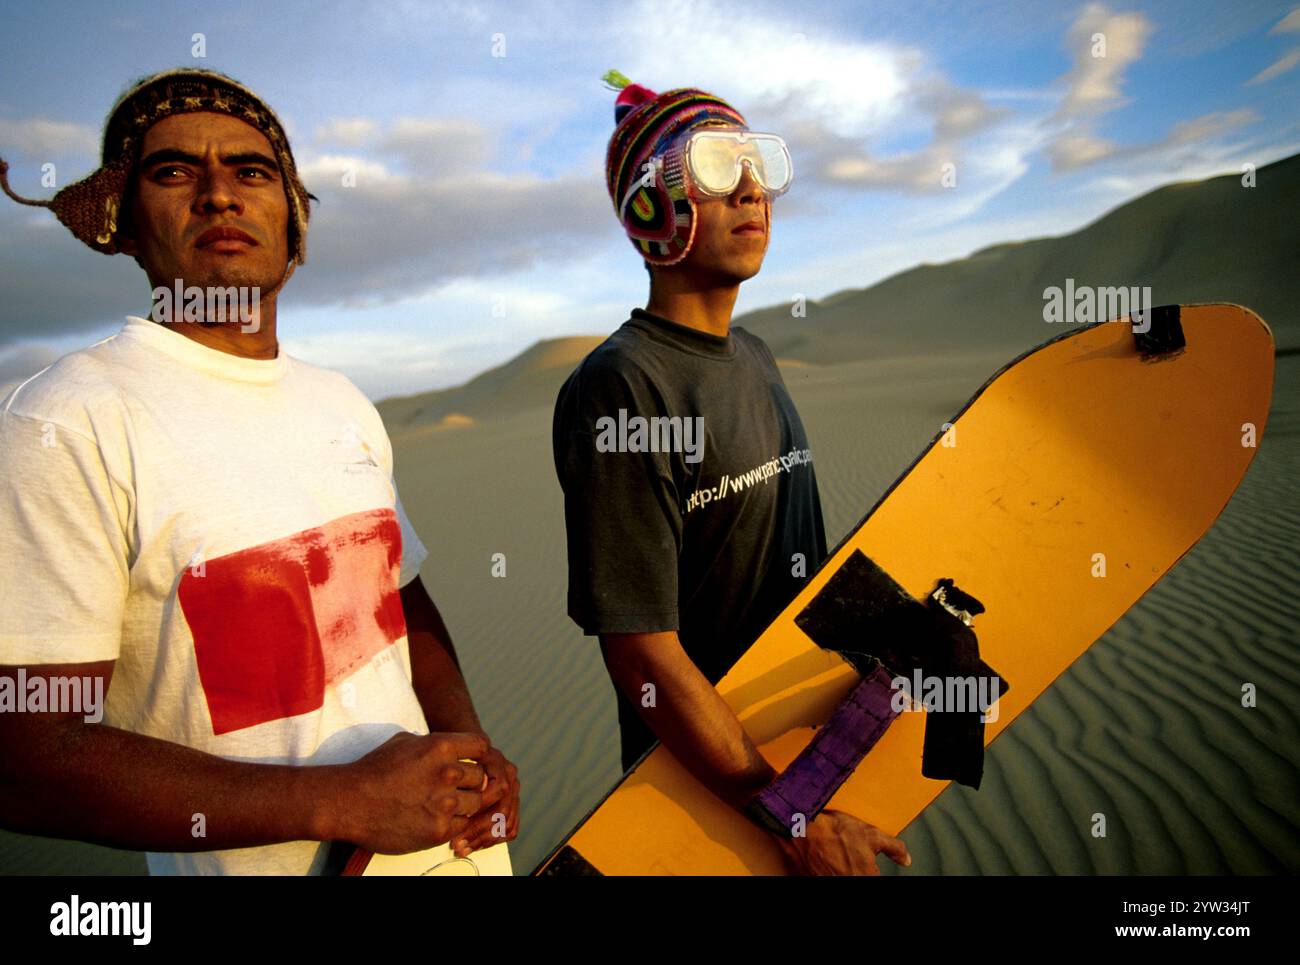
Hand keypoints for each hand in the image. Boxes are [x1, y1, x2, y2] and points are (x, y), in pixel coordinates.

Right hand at [342, 731, 487, 854]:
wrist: (348, 803)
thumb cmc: (374, 769)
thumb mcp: (405, 741)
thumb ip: (434, 743)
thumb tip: (454, 746)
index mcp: (440, 747)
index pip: (481, 746)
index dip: (478, 755)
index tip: (471, 763)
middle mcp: (447, 773)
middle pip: (482, 776)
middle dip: (470, 782)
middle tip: (453, 788)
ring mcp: (444, 803)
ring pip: (477, 802)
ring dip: (465, 803)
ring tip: (444, 804)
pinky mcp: (439, 829)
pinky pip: (463, 824)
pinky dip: (454, 822)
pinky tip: (436, 818)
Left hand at [448, 743, 519, 856]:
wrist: (460, 741)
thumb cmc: (446, 752)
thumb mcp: (443, 755)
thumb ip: (448, 774)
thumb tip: (450, 804)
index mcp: (495, 760)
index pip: (498, 790)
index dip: (477, 810)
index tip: (452, 825)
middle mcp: (508, 772)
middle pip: (503, 809)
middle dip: (479, 831)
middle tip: (457, 844)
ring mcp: (512, 786)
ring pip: (507, 821)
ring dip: (485, 838)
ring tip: (463, 847)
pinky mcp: (512, 801)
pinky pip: (510, 827)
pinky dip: (493, 839)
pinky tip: (475, 844)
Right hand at [776, 809, 910, 875]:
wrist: (802, 826)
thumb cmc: (836, 830)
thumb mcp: (872, 834)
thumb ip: (893, 848)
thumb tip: (905, 859)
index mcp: (865, 878)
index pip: (874, 878)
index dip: (870, 871)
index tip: (867, 866)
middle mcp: (846, 882)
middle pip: (855, 877)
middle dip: (856, 870)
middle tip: (850, 858)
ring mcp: (826, 882)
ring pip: (839, 877)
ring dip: (840, 871)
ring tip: (837, 857)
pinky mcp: (810, 879)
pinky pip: (823, 876)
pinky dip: (825, 870)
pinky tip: (825, 859)